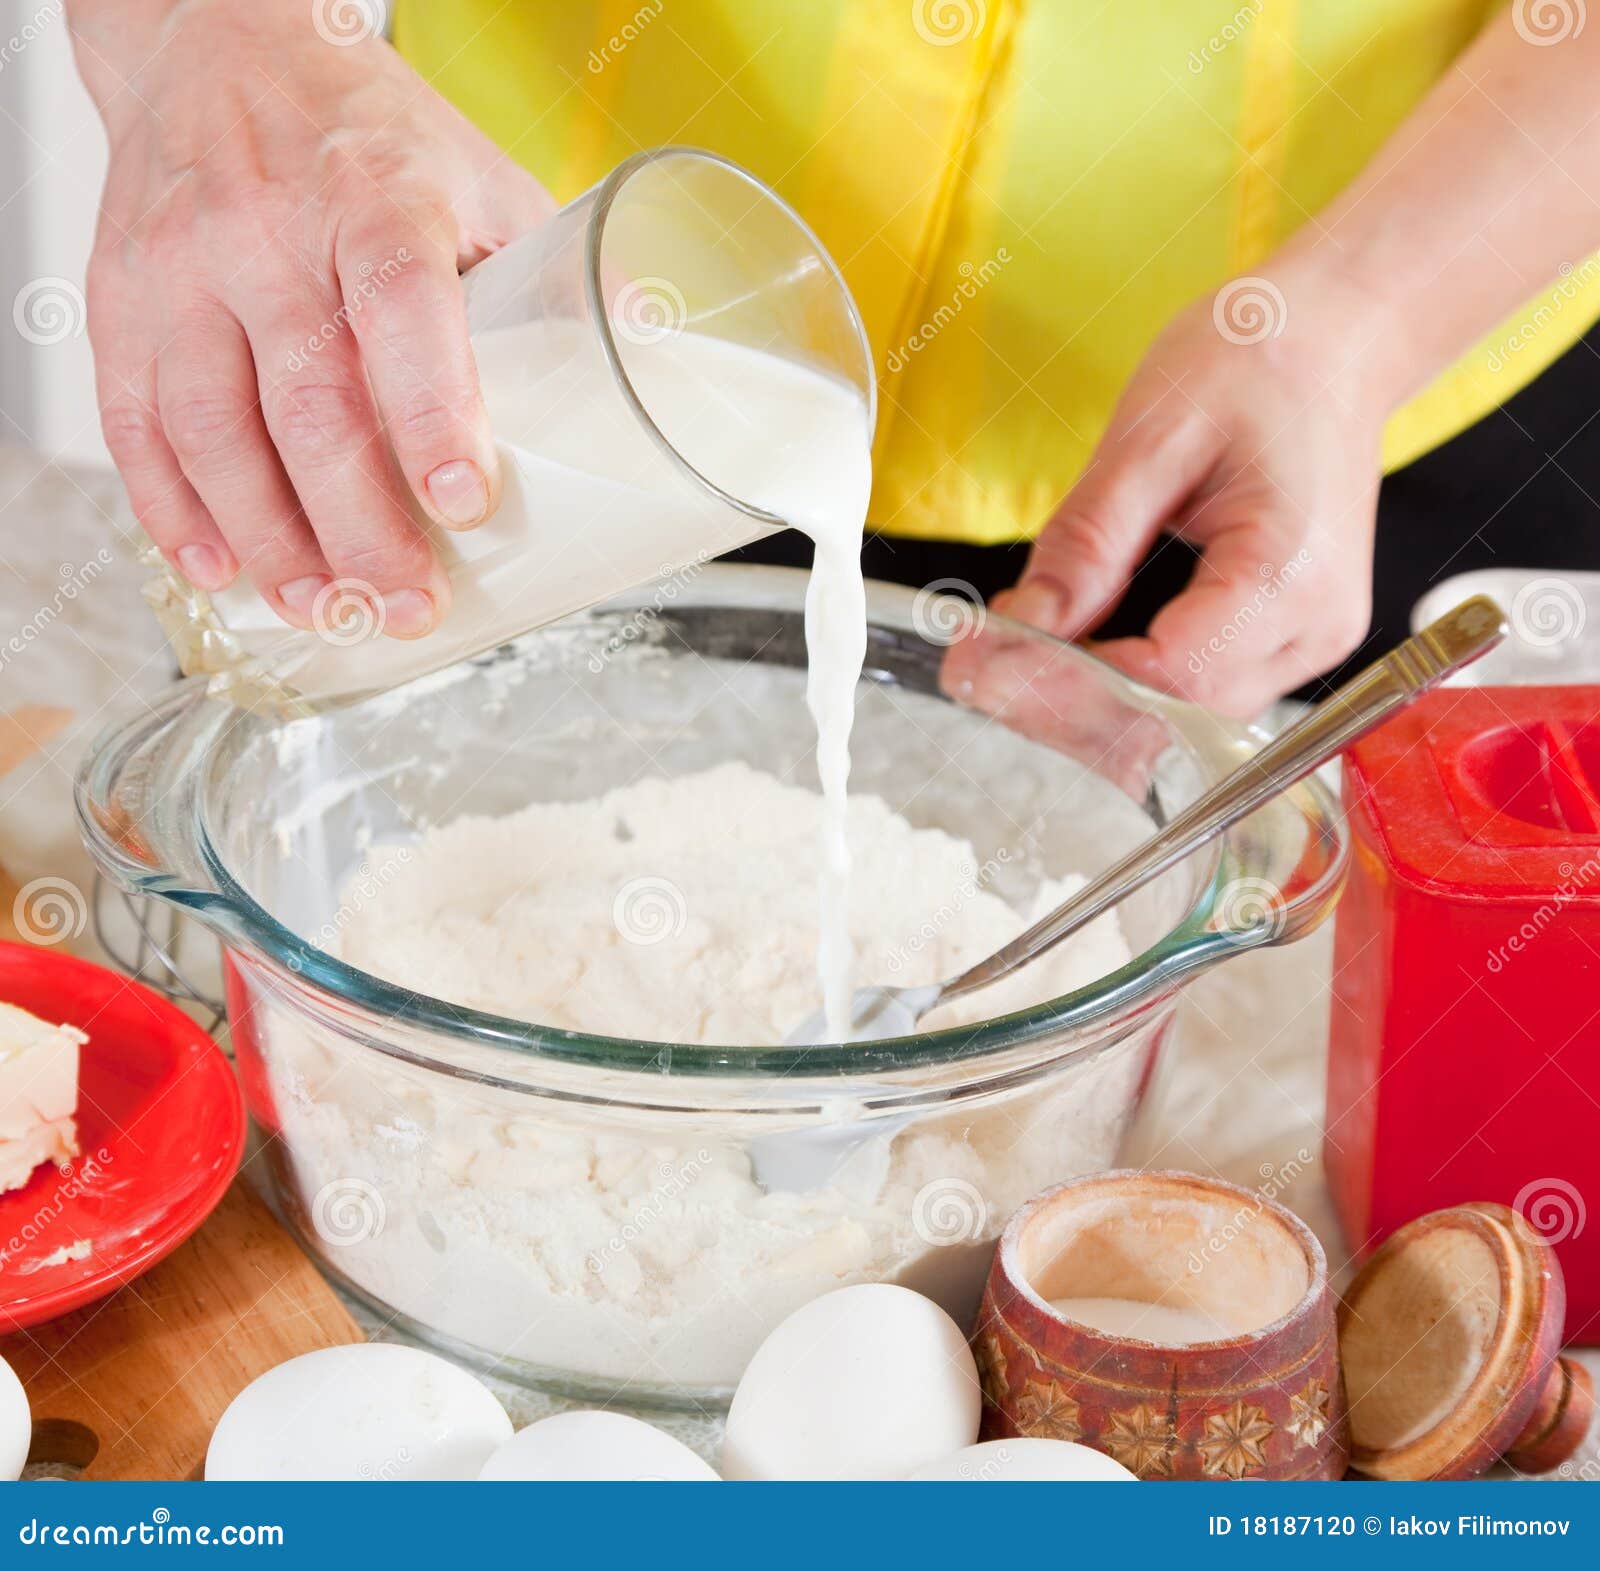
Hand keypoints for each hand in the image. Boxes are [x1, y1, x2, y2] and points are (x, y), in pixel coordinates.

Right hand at [73, 0, 553, 634]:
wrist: (217, 45)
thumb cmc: (366, 135)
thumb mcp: (478, 177)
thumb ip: (545, 275)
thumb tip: (643, 367)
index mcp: (377, 196)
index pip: (401, 306)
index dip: (431, 413)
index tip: (464, 504)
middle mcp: (269, 231)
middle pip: (309, 401)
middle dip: (359, 526)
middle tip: (405, 603)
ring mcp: (184, 267)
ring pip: (214, 429)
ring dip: (270, 540)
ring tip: (322, 609)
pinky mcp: (123, 299)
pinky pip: (137, 421)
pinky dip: (174, 508)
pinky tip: (219, 566)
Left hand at [995, 273, 1388, 715]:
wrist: (1336, 343)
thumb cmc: (1255, 364)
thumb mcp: (1150, 435)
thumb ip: (1085, 543)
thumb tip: (1018, 627)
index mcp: (1290, 571)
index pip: (1168, 676)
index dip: (1065, 685)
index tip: (982, 666)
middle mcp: (1313, 628)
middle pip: (1172, 719)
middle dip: (1061, 707)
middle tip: (971, 670)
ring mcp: (1307, 646)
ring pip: (1180, 725)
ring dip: (1085, 707)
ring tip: (1005, 660)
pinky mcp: (1287, 646)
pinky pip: (1194, 698)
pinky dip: (1122, 689)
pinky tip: (1064, 655)